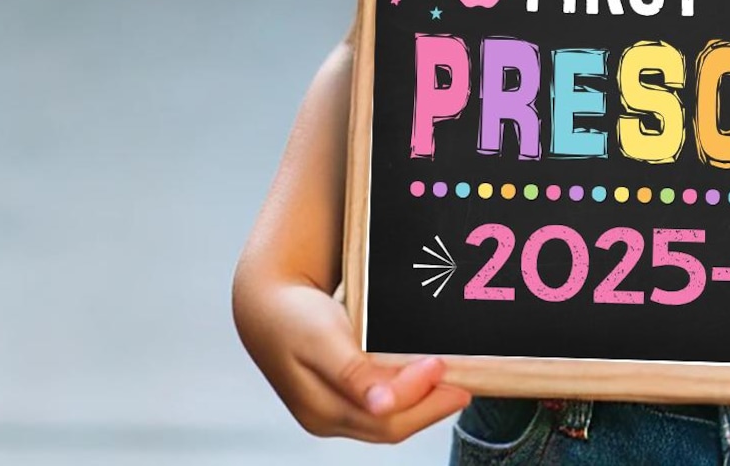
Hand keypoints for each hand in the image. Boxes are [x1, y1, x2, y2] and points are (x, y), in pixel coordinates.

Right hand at [233, 271, 471, 441]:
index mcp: (323, 410)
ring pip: (387, 419)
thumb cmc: (294, 316)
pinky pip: (380, 404)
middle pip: (391, 426)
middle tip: (466, 382)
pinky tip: (423, 377)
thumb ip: (353, 374)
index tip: (444, 366)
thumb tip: (384, 407)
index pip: (387, 420)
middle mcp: (328, 418)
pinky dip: (405, 393)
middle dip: (430, 406)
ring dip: (422, 403)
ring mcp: (333, 409)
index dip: (422, 399)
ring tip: (452, 382)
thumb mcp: (322, 339)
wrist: (263, 304)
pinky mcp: (338, 395)